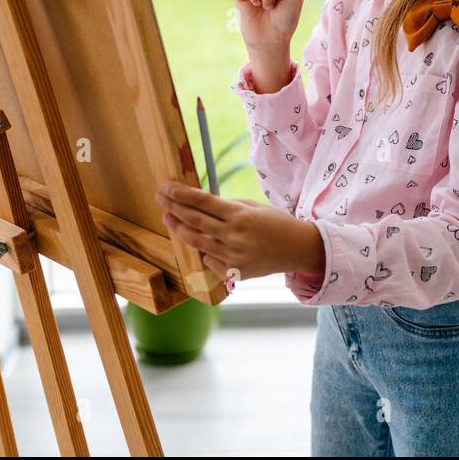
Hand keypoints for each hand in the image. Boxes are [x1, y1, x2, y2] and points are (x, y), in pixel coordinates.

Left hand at [154, 182, 324, 282]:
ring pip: (197, 242)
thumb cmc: (277, 224)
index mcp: (241, 216)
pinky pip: (211, 259)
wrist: (298, 249)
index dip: (181, 194)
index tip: (166, 187)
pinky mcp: (235, 272)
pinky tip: (202, 243)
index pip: (203, 202)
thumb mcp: (255, 208)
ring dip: (179, 228)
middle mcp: (235, 236)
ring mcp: (233, 256)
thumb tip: (202, 204)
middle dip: (174, 207)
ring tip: (168, 218)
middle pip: (195, 220)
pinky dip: (205, 250)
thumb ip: (229, 207)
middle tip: (160, 197)